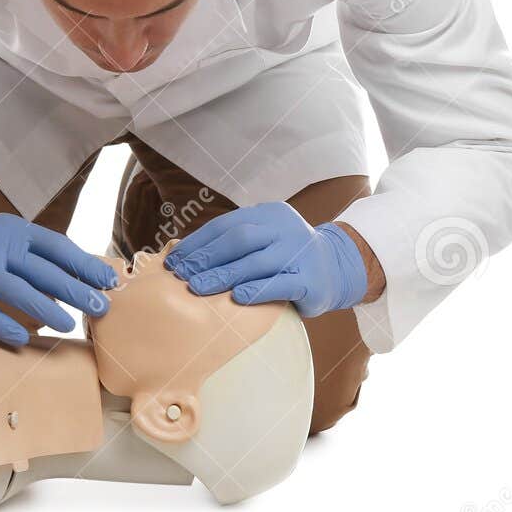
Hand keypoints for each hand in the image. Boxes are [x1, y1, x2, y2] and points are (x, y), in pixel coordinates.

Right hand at [0, 212, 116, 346]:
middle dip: (76, 291)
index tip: (108, 282)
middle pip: (43, 270)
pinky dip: (3, 326)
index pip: (57, 246)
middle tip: (102, 308)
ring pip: (18, 291)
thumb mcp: (8, 240)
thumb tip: (87, 278)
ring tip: (69, 325)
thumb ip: (39, 256)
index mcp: (14, 230)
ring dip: (47, 310)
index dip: (84, 265)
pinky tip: (22, 339)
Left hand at [165, 202, 367, 317]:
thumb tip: (184, 253)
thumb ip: (234, 241)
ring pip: (256, 262)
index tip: (174, 259)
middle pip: (239, 240)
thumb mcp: (265, 238)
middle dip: (206, 257)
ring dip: (223, 276)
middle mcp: (286, 229)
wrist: (337, 268)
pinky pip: (281, 284)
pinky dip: (257, 290)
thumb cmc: (286, 255)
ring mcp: (300, 253)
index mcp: (269, 214)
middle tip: (182, 274)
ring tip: (197, 288)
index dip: (197, 242)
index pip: (226, 225)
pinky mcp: (311, 280)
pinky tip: (237, 297)